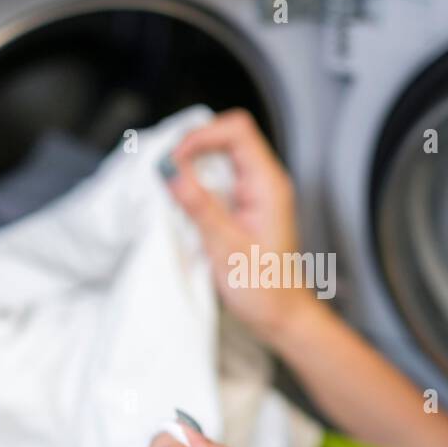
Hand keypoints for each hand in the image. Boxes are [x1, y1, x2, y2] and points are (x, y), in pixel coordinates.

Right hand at [164, 109, 322, 346]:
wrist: (280, 314)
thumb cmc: (263, 288)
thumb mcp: (226, 247)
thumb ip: (199, 206)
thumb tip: (171, 172)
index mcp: (269, 185)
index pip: (237, 131)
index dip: (202, 136)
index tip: (175, 160)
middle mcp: (264, 181)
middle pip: (228, 136)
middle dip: (193, 145)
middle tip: (167, 169)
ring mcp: (254, 192)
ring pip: (220, 155)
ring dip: (193, 164)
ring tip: (171, 184)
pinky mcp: (243, 204)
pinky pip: (218, 177)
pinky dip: (196, 181)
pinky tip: (182, 199)